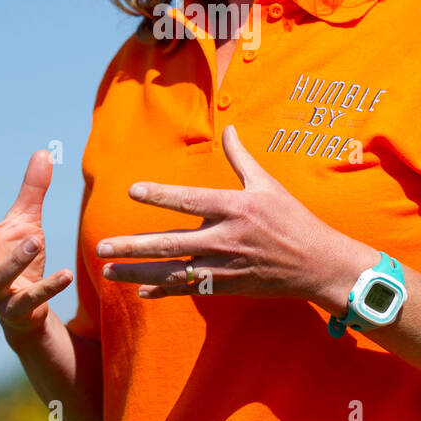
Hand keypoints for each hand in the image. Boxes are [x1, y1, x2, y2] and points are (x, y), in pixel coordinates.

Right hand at [0, 149, 72, 334]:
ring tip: (35, 240)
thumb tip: (45, 151)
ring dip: (15, 261)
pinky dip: (50, 286)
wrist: (28, 307)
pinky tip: (67, 274)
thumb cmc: (20, 259)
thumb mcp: (26, 221)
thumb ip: (32, 189)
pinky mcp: (19, 308)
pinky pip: (32, 297)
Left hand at [97, 124, 375, 304]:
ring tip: (108, 270)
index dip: (159, 194)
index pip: (189, 199)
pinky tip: (140, 291)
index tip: (132, 191)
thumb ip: (240, 158)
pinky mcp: (227, 286)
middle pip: (170, 242)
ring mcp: (225, 266)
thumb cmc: (294, 219)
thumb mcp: (268, 184)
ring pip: (173, 271)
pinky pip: (188, 290)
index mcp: (235, 207)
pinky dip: (163, 291)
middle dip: (133, 245)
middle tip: (101, 245)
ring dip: (138, 271)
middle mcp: (225, 238)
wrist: (318, 264)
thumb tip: (229, 128)